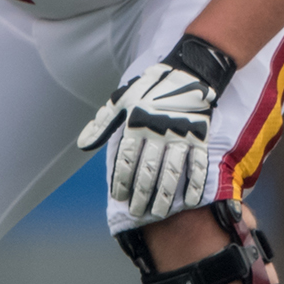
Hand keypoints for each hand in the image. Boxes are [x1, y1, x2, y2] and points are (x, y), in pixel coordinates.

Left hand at [76, 35, 234, 219]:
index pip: (126, 159)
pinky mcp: (201, 136)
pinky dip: (195, 184)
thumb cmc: (151, 88)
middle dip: (141, 194)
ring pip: (171, 172)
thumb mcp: (122, 100)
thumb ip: (103, 124)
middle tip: (137, 212)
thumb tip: (83, 145)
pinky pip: (198, 164)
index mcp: (137, 123)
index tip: (119, 197)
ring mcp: (181, 135)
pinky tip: (190, 201)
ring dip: (165, 196)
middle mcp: (158, 131)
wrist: (189, 71)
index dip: (121, 180)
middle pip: (147, 170)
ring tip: (158, 213)